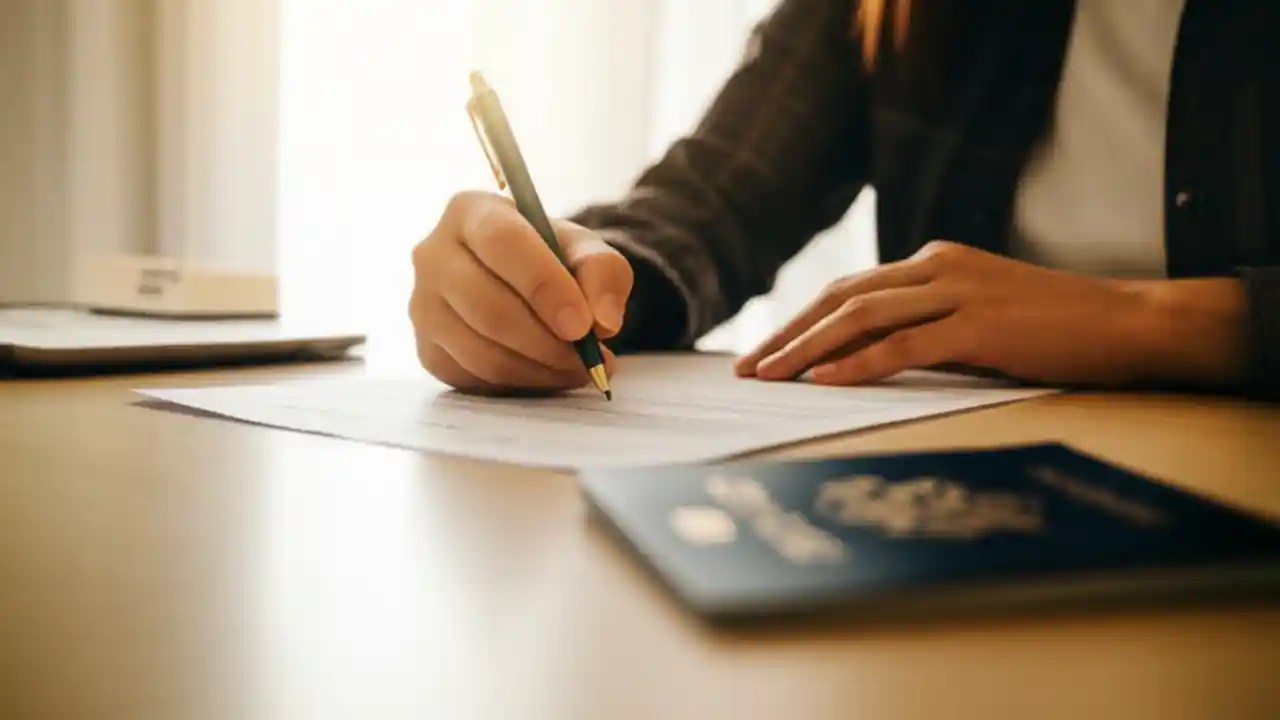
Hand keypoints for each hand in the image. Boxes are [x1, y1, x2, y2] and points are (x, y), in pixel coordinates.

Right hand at [410, 191, 632, 392]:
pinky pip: (474, 378)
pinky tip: (549, 372)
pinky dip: (522, 384)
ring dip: (540, 369)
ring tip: (579, 367)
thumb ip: (603, 271)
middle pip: (488, 307)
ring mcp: (423, 306)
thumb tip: (603, 321)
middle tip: (588, 357)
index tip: (582, 325)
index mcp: (470, 211)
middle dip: (547, 342)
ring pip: (481, 352)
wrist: (519, 283)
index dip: (544, 286)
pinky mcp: (427, 349)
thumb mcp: (585, 250)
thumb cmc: (550, 258)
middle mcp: (433, 255)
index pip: (502, 243)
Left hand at [735, 241, 1247, 388]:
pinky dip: (858, 363)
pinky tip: (824, 382)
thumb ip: (925, 325)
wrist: (1125, 322)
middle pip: (841, 297)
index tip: (764, 353)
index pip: (848, 289)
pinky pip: (904, 344)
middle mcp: (937, 267)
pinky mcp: (980, 324)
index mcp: (933, 262)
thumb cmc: (1050, 327)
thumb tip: (863, 359)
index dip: (800, 321)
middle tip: (747, 369)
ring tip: (769, 377)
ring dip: (807, 349)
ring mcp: (958, 291)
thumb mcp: (975, 315)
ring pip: (861, 316)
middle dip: (787, 334)